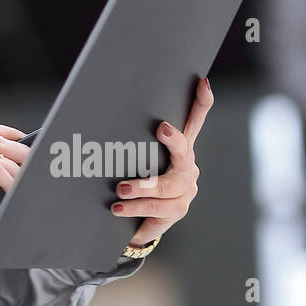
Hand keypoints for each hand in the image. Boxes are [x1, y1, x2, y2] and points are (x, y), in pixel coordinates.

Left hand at [112, 76, 211, 247]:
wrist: (139, 221)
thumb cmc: (137, 182)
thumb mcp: (137, 159)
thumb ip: (130, 141)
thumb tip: (101, 113)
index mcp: (181, 149)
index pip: (194, 121)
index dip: (202, 102)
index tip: (203, 84)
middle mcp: (187, 167)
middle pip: (185, 150)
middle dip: (175, 139)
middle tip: (163, 129)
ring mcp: (185, 191)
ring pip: (165, 187)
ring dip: (142, 187)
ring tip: (121, 189)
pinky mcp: (176, 211)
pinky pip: (156, 209)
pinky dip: (135, 208)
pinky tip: (118, 208)